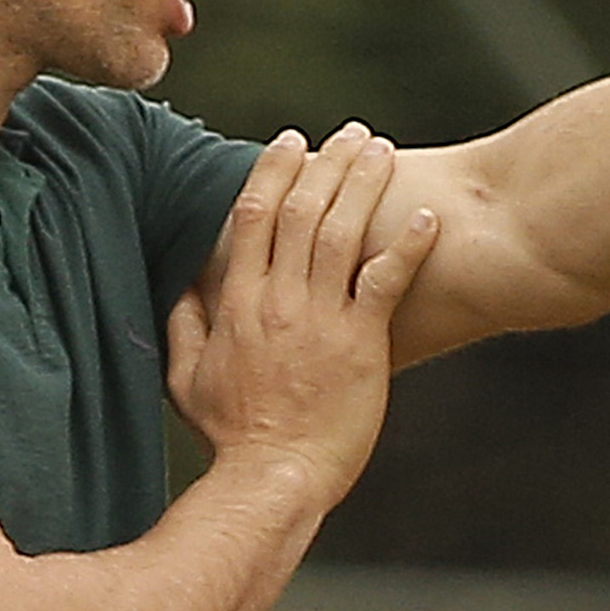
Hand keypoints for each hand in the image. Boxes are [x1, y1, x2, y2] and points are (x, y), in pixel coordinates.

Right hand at [167, 123, 439, 504]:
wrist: (275, 476)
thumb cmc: (232, 435)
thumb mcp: (186, 379)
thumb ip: (183, 326)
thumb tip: (181, 286)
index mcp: (238, 303)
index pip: (252, 218)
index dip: (273, 172)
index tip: (292, 142)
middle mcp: (279, 300)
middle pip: (301, 211)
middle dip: (327, 164)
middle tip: (350, 134)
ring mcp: (321, 319)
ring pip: (341, 233)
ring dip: (363, 186)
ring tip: (382, 152)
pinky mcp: (361, 343)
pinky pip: (386, 282)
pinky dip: (408, 247)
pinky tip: (428, 219)